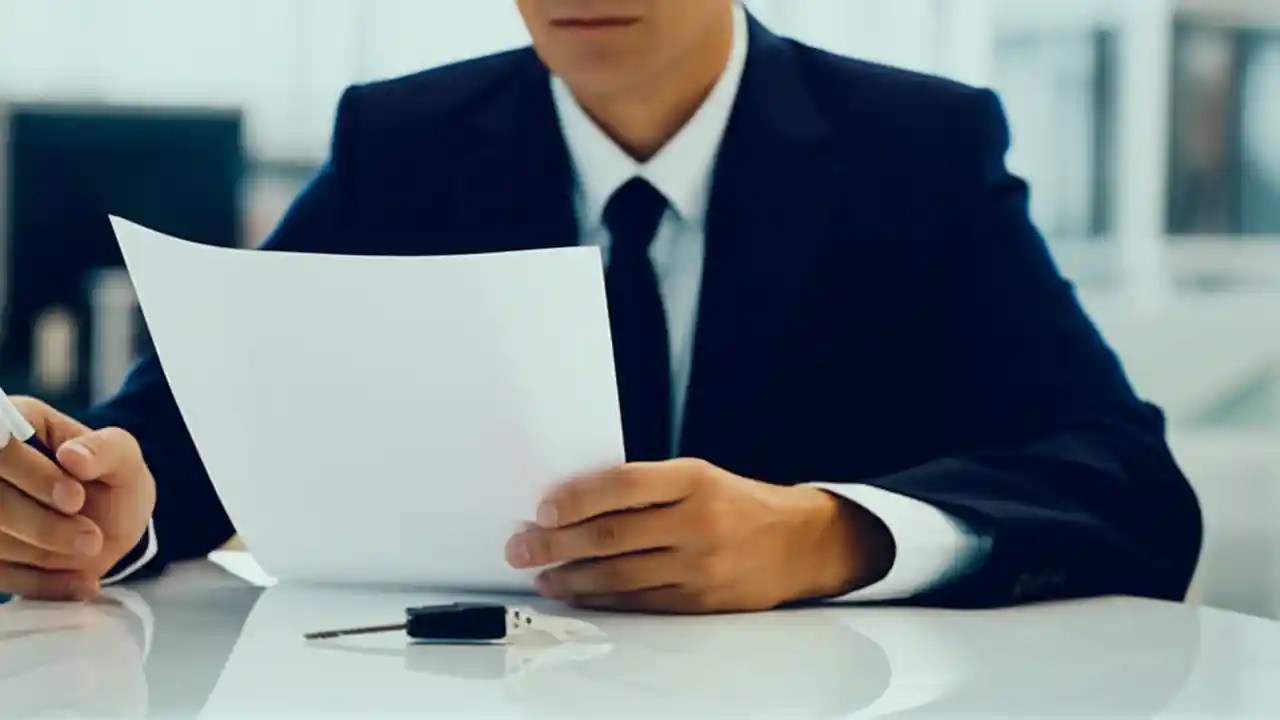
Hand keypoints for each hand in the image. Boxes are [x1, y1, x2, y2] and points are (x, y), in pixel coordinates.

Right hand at [0, 397, 155, 600]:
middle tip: (91, 538)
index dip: (33, 476)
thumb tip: (72, 455)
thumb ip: (106, 449)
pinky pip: (2, 575)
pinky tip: (82, 583)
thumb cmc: (111, 477)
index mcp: (12, 422)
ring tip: (90, 548)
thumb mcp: (124, 457)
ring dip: (44, 553)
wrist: (110, 522)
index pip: (2, 447)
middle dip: (43, 526)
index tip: (75, 498)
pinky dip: (41, 585)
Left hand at [505, 459, 893, 612]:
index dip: (576, 497)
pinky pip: (639, 603)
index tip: (542, 508)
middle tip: (521, 546)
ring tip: (543, 574)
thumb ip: (646, 487)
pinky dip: (603, 600)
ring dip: (571, 577)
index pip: (621, 484)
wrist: (799, 542)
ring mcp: (699, 566)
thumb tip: (577, 503)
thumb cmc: (740, 504)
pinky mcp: (700, 602)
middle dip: (555, 543)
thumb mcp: (699, 476)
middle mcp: (696, 522)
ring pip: (619, 575)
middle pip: (611, 534)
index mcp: (693, 480)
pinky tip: (579, 594)